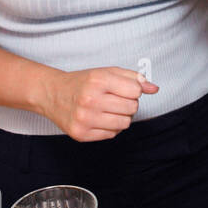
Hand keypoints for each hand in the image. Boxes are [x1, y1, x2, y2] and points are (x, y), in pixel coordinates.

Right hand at [39, 67, 158, 140]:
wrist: (52, 94)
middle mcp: (90, 100)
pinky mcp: (81, 134)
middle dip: (128, 103)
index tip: (124, 89)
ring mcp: (85, 119)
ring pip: (125, 123)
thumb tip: (154, 88)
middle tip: (114, 99)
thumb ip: (133, 78)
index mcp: (97, 81)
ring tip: (108, 109)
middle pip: (132, 108)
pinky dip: (110, 127)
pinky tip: (100, 118)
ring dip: (121, 116)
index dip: (133, 90)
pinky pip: (112, 134)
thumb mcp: (106, 72)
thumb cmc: (81, 83)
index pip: (135, 91)